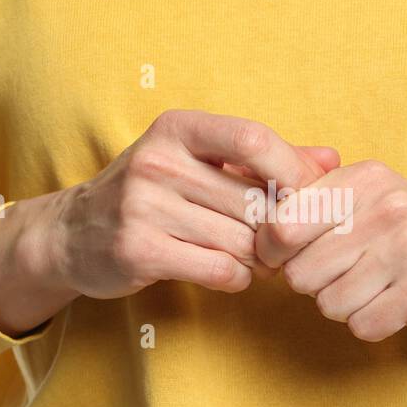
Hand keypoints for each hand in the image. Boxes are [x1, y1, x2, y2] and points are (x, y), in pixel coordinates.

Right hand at [0, 110, 338, 333]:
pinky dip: (237, 278)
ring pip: (241, 240)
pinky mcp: (138, 250)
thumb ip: (267, 160)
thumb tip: (333, 158)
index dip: (293, 171)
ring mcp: (143, 206)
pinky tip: (230, 274)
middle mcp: (158, 161)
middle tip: (285, 245)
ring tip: (257, 260)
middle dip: (280, 230)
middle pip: (253, 199)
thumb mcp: (201, 163)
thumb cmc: (153, 194)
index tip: (308, 198)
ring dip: (261, 259)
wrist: (72, 234)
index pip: (253, 138)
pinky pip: (219, 269)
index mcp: (178, 128)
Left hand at [255, 160, 406, 358]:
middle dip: (316, 285)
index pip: (282, 223)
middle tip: (350, 276)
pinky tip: (398, 306)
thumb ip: (313, 197)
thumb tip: (243, 198)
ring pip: (330, 303)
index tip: (284, 260)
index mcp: (365, 177)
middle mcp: (389, 205)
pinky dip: (374, 325)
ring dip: (347, 308)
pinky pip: (363, 325)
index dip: (272, 253)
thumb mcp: (370, 199)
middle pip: (301, 272)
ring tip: (379, 289)